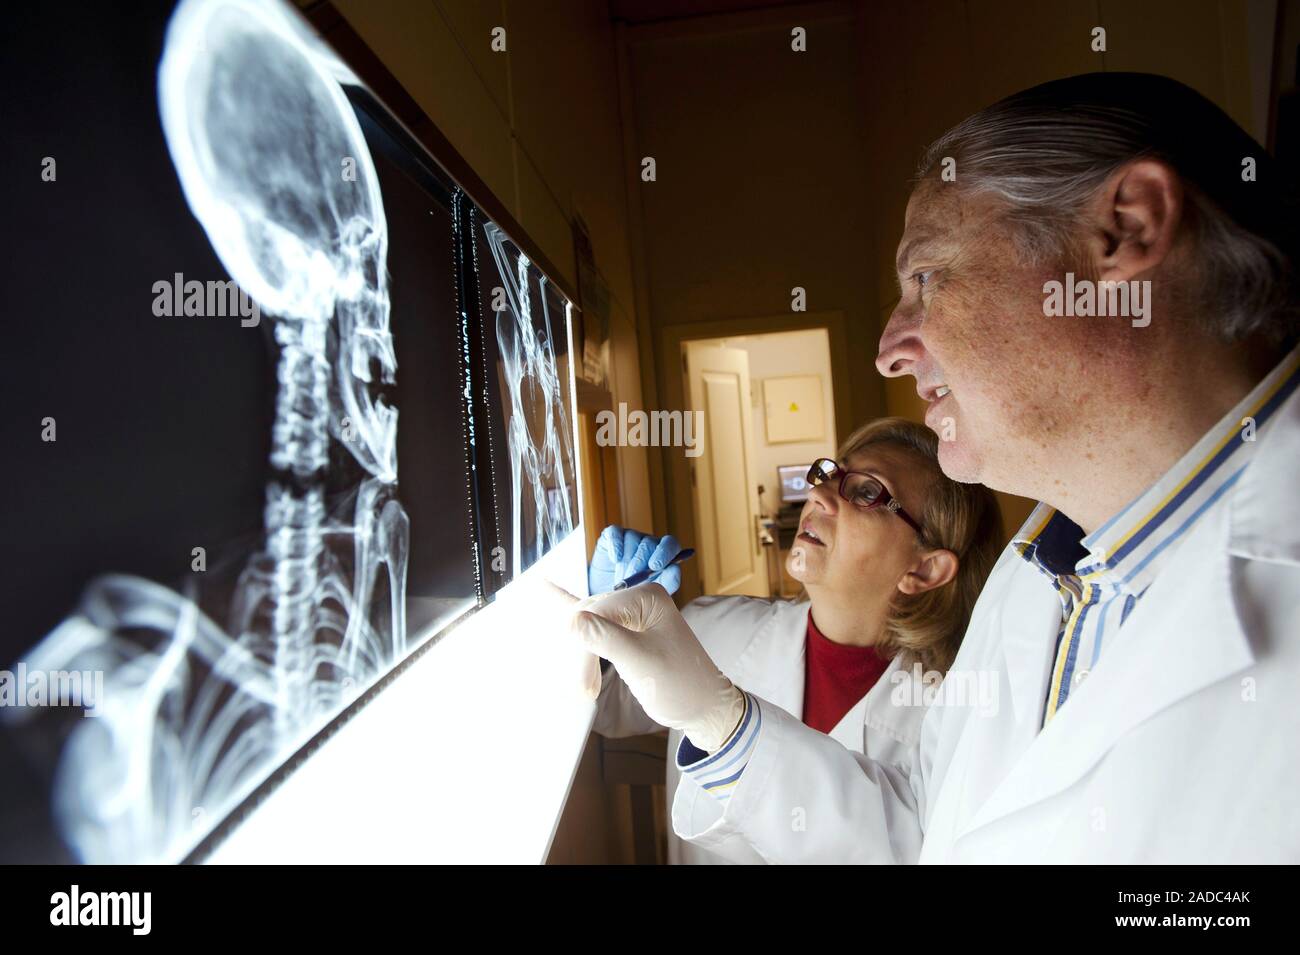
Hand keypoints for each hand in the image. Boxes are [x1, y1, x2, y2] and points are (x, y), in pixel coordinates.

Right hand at [571, 583, 743, 752]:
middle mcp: (638, 599)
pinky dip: (570, 611)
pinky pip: (593, 620)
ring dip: (581, 655)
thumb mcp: (641, 663)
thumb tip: (570, 620)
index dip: (585, 649)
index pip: (597, 613)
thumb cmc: (680, 685)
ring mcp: (631, 614)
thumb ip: (605, 639)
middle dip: (582, 654)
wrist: (704, 708)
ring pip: (586, 626)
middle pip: (588, 617)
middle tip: (584, 690)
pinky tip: (544, 588)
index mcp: (647, 596)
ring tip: (584, 687)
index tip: (585, 687)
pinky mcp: (625, 631)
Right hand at [587, 525, 683, 594]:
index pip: (670, 544)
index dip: (665, 551)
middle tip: (633, 577)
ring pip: (632, 538)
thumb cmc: (635, 594)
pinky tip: (615, 559)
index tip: (655, 565)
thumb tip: (675, 569)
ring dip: (627, 559)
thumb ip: (668, 581)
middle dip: (641, 561)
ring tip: (621, 578)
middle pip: (649, 543)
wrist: (609, 596)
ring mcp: (630, 537)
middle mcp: (648, 542)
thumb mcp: (653, 592)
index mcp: (663, 553)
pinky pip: (615, 534)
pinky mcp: (612, 535)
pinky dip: (615, 546)